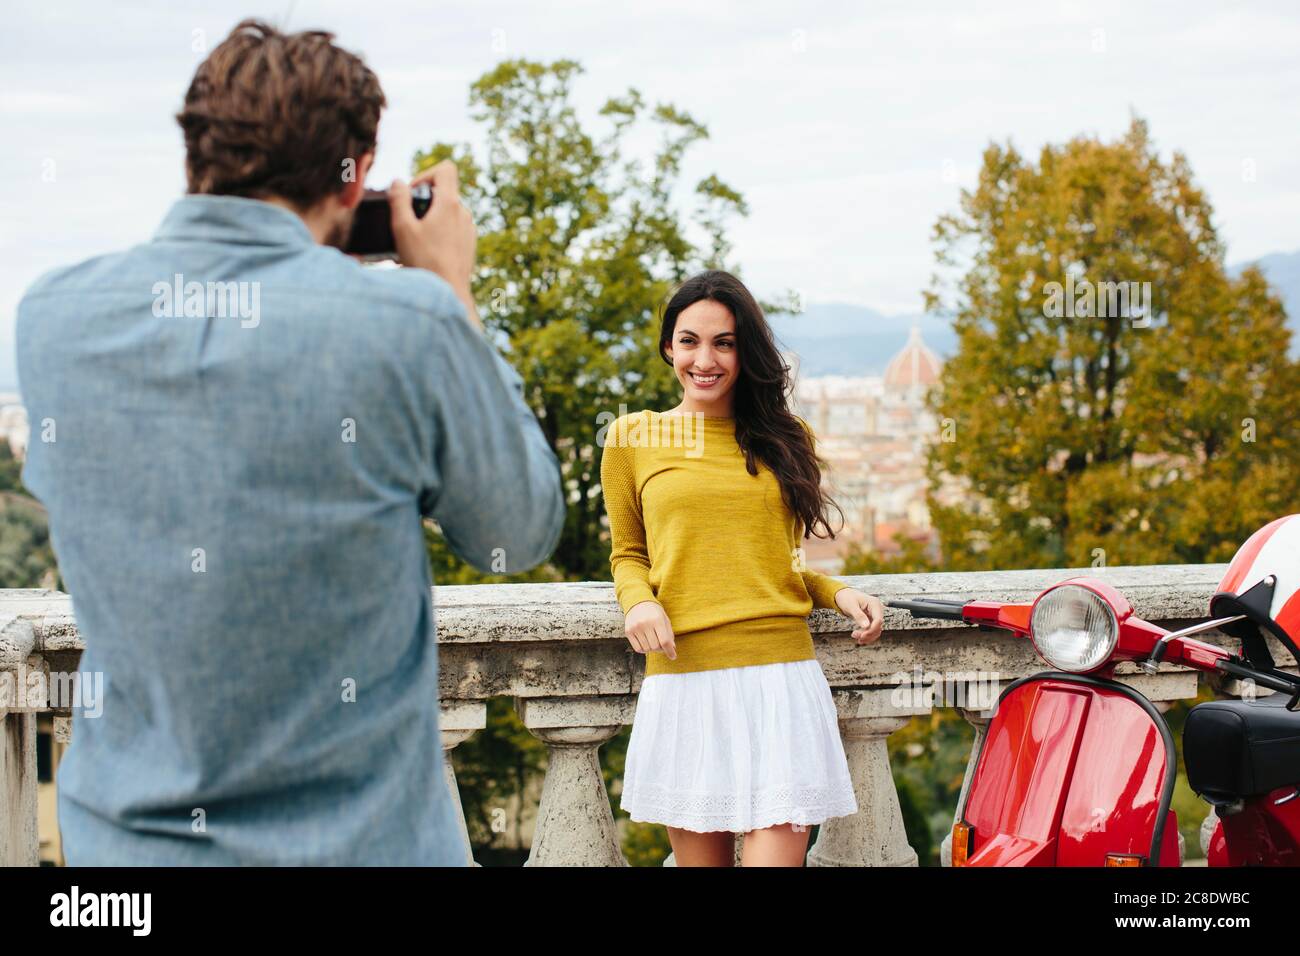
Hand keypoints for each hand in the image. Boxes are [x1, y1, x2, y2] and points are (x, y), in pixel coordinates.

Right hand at [388, 160, 477, 319]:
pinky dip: (439, 233)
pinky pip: (453, 229)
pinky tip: (426, 252)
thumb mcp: (403, 228)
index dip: (425, 174)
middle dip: (423, 201)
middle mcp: (464, 213)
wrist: (450, 294)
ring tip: (415, 241)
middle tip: (408, 221)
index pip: (445, 169)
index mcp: (450, 204)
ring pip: (448, 212)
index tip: (412, 194)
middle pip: (444, 192)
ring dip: (430, 218)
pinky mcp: (469, 245)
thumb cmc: (425, 262)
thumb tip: (398, 182)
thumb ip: (399, 200)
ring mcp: (469, 229)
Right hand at [624, 600, 676, 659]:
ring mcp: (635, 628)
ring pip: (647, 649)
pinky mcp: (628, 631)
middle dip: (661, 648)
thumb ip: (669, 634)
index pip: (664, 641)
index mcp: (657, 620)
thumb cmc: (654, 612)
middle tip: (661, 644)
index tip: (673, 657)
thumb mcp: (665, 619)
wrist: (638, 602)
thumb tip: (672, 649)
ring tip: (653, 640)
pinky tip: (646, 642)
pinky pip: (638, 649)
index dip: (670, 651)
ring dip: (652, 648)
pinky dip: (644, 649)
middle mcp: (645, 624)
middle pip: (655, 647)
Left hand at [834, 588, 884, 644]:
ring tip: (854, 636)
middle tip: (854, 635)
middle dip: (867, 634)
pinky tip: (859, 637)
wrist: (844, 595)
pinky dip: (866, 635)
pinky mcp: (871, 619)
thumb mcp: (851, 606)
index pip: (878, 620)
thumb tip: (866, 626)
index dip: (871, 630)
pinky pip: (872, 630)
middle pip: (877, 626)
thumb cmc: (847, 598)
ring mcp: (875, 615)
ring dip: (867, 636)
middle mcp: (877, 609)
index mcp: (874, 603)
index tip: (862, 635)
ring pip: (875, 630)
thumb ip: (859, 615)